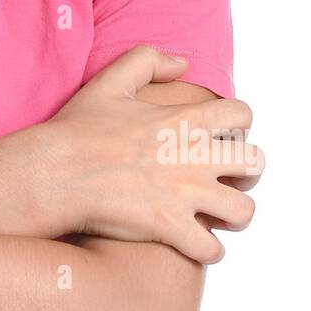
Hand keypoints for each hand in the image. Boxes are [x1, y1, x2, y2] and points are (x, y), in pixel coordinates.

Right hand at [45, 45, 264, 263]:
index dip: (236, 125)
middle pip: (255, 164)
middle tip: (225, 177)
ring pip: (244, 211)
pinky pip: (213, 250)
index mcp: (185, 120)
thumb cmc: (78, 129)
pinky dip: (208, 250)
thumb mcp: (110, 80)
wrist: (54, 173)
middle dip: (246, 171)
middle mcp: (195, 157)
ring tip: (216, 215)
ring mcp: (186, 195)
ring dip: (233, 214)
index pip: (243, 115)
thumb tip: (182, 64)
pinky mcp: (171, 229)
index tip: (220, 136)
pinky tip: (194, 243)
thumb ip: (148, 60)